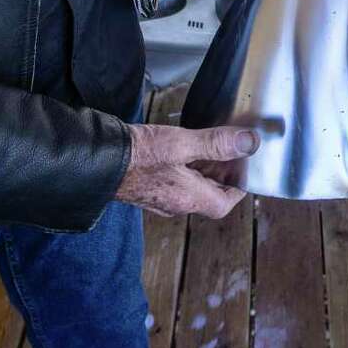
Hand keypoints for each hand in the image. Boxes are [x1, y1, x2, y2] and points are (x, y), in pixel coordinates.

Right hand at [115, 122, 255, 218]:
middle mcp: (176, 204)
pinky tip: (181, 149)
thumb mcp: (182, 143)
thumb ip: (217, 144)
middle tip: (228, 150)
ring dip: (203, 169)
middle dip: (221, 173)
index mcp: (189, 199)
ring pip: (191, 188)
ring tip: (208, 144)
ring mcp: (159, 199)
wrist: (98, 161)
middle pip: (209, 195)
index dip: (238, 187)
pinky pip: (174, 183)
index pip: (225, 203)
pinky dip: (185, 168)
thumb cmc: (138, 156)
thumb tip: (249, 143)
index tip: (244, 168)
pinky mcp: (147, 189)